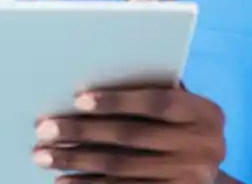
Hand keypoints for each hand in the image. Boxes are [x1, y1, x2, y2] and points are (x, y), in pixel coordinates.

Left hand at [34, 85, 225, 182]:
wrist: (207, 173)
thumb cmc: (179, 126)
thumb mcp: (179, 106)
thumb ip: (150, 89)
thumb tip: (86, 78)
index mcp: (206, 113)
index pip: (157, 101)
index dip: (116, 99)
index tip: (77, 98)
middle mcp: (205, 145)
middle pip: (131, 136)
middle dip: (82, 131)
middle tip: (45, 128)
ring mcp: (191, 175)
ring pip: (121, 167)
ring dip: (77, 160)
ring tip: (44, 155)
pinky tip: (64, 180)